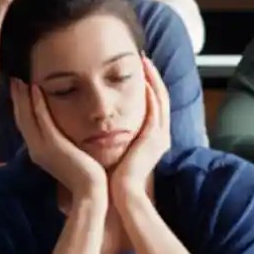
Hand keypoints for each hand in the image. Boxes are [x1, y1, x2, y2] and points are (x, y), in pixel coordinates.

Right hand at [11, 79, 107, 201]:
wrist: (91, 192)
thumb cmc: (86, 177)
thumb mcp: (71, 157)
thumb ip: (66, 146)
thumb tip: (68, 138)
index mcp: (40, 153)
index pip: (27, 126)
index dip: (22, 108)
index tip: (20, 91)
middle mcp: (36, 149)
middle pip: (22, 119)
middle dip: (17, 99)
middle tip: (14, 80)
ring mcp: (43, 147)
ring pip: (27, 117)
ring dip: (22, 97)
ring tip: (19, 80)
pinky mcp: (54, 145)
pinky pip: (43, 120)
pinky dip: (37, 104)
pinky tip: (35, 88)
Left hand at [109, 57, 170, 198]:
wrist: (116, 195)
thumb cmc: (109, 177)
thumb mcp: (110, 151)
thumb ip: (108, 136)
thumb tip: (91, 126)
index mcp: (150, 139)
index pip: (152, 105)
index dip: (146, 85)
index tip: (135, 69)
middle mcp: (159, 135)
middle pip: (161, 98)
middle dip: (153, 77)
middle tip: (143, 58)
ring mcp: (160, 136)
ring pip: (162, 99)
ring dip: (154, 79)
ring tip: (145, 61)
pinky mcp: (156, 138)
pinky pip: (157, 109)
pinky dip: (152, 92)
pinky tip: (143, 78)